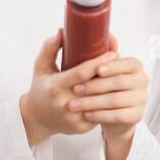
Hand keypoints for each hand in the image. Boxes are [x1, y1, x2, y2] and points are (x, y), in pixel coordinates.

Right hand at [19, 29, 118, 146]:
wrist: (36, 119)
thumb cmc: (41, 88)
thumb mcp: (41, 67)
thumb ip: (49, 48)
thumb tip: (62, 31)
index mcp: (55, 86)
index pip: (81, 73)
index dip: (98, 62)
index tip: (113, 52)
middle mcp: (64, 103)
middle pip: (95, 87)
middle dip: (110, 74)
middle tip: (122, 62)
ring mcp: (74, 118)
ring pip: (101, 102)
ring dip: (113, 89)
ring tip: (123, 76)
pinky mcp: (81, 128)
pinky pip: (101, 113)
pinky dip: (109, 103)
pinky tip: (117, 93)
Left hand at [69, 37, 148, 159]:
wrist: (115, 113)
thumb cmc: (106, 86)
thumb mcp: (106, 68)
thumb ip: (106, 51)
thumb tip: (106, 33)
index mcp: (136, 65)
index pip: (127, 63)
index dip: (113, 66)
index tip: (96, 70)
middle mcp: (143, 80)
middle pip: (118, 82)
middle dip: (94, 86)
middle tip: (75, 89)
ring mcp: (142, 99)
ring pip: (115, 100)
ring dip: (93, 102)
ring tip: (75, 104)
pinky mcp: (137, 115)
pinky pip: (118, 116)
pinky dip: (100, 116)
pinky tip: (87, 115)